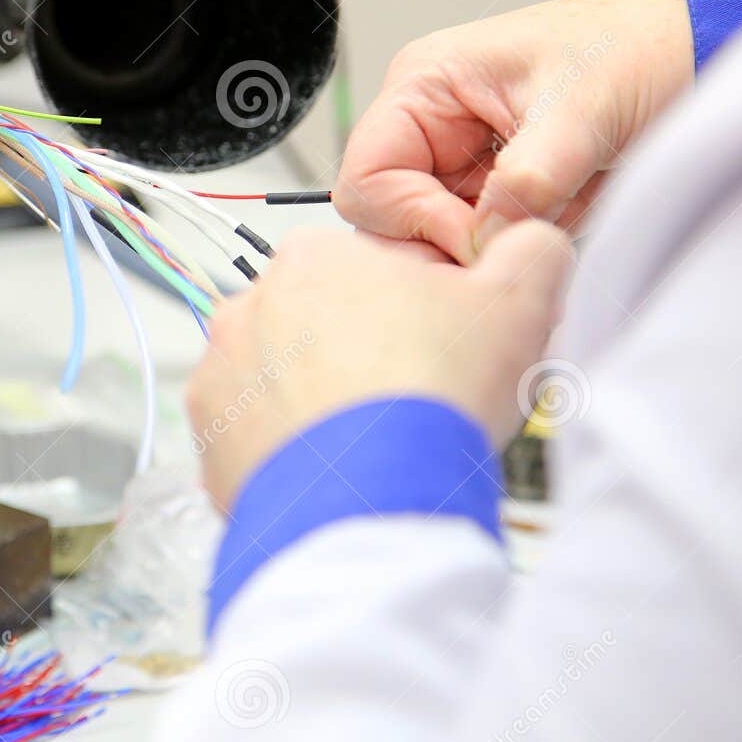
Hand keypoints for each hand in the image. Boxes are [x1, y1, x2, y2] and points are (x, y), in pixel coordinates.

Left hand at [188, 223, 573, 512]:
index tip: (444, 349)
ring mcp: (224, 372)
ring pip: (285, 378)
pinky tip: (334, 469)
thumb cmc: (434, 397)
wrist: (374, 500)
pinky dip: (289, 449)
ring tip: (375, 442)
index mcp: (317, 256)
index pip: (376, 270)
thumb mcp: (518, 300)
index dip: (421, 310)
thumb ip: (530, 250)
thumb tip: (528, 241)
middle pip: (325, 323)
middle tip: (414, 399)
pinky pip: (254, 434)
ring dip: (322, 400)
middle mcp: (252, 305)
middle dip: (366, 353)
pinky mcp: (211, 437)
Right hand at [333, 0, 692, 263]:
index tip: (478, 237)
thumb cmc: (638, 46)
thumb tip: (482, 242)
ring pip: (444, 236)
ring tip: (563, 206)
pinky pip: (488, 238)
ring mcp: (463, 155)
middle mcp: (431, 121)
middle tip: (518, 243)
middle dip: (457, 238)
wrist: (702, 47)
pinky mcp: (497, 184)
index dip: (411, 220)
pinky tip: (571, 206)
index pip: (365, 180)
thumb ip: (528, 180)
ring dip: (499, 240)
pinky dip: (526, 239)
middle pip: (395, 217)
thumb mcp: (583, 111)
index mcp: (425, 83)